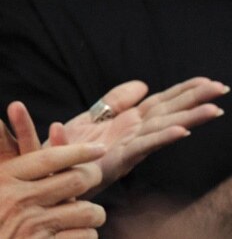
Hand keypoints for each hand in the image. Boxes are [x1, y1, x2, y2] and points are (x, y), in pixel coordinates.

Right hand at [1, 102, 106, 237]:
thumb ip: (22, 159)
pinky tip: (73, 236)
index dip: (78, 151)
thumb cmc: (2, 213)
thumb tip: (32, 124)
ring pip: (88, 211)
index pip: (49, 158)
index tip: (100, 149)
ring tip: (82, 215)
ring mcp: (30, 226)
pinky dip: (85, 236)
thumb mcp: (5, 179)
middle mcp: (17, 201)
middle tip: (92, 177)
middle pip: (77, 180)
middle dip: (91, 178)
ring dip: (91, 215)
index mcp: (6, 179)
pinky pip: (86, 235)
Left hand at [58, 78, 226, 194]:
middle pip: (171, 110)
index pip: (165, 100)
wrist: (43, 176)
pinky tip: (183, 130)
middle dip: (197, 100)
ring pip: (164, 127)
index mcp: (130, 121)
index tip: (209, 81)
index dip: (187, 90)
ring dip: (190, 119)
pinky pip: (143, 147)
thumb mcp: (91, 117)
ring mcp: (128, 147)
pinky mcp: (117, 161)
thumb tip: (144, 85)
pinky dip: (163, 138)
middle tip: (223, 89)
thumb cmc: (66, 151)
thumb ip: (116, 100)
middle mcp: (135, 133)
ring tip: (215, 109)